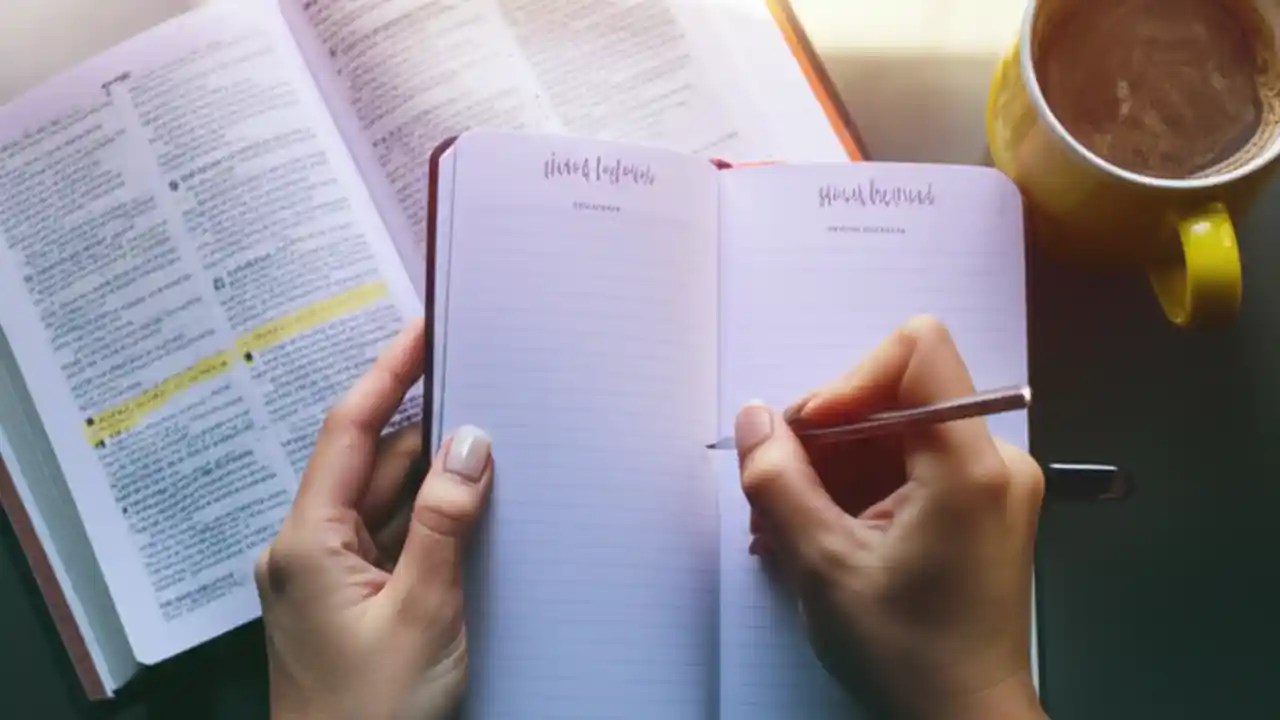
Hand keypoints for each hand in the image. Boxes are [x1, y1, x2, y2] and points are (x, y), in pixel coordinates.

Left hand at [255, 318, 493, 719]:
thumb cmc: (374, 712)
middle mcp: (305, 550)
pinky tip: (468, 503)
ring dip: (429, 472)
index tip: (421, 328)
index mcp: (307, 544)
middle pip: (369, 464)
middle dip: (423, 424)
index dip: (388, 373)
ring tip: (485, 433)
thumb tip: (471, 442)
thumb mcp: (423, 612)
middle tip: (478, 379)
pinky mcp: (346, 601)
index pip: (349, 432)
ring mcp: (323, 578)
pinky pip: (386, 538)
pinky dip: (425, 517)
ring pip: (381, 502)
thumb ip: (445, 522)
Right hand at [734, 316, 1045, 719]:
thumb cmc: (909, 656)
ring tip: (780, 527)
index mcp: (970, 466)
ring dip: (831, 471)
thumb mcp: (824, 566)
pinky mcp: (978, 506)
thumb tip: (753, 420)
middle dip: (824, 439)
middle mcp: (994, 461)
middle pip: (894, 398)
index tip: (806, 434)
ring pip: (894, 436)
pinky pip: (908, 468)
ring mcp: (990, 485)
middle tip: (772, 491)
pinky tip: (813, 533)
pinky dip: (857, 491)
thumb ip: (779, 482)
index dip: (848, 381)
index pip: (917, 351)